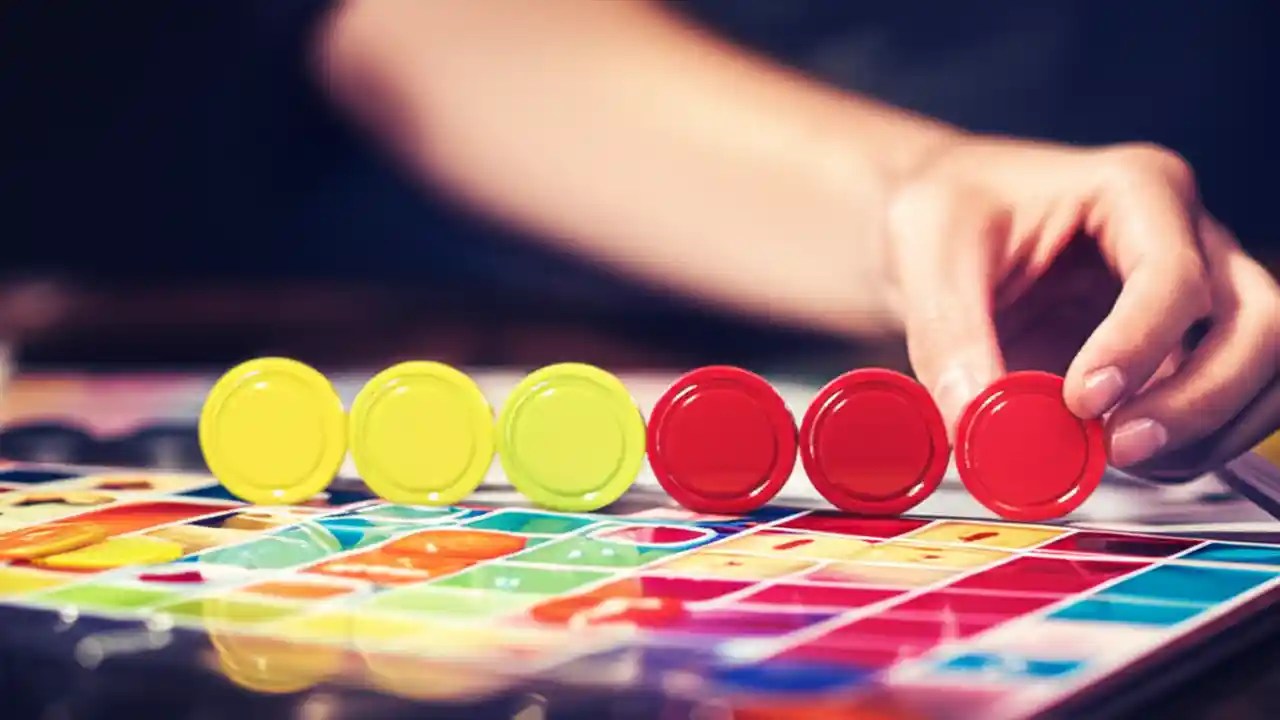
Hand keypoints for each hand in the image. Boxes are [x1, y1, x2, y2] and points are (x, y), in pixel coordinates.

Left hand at [888, 139, 1278, 478]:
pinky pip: (1230, 401)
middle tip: (1119, 445)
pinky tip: (1133, 460)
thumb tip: (970, 420)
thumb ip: (949, 334)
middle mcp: (1188, 236)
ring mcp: (1199, 293)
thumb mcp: (929, 253)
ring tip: (1125, 459)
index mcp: (1135, 189)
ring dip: (1210, 430)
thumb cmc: (953, 210)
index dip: (1138, 345)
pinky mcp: (1184, 345)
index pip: (1174, 273)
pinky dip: (1196, 444)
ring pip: (1264, 367)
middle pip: (1259, 322)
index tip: (1082, 399)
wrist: (953, 225)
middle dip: (1202, 398)